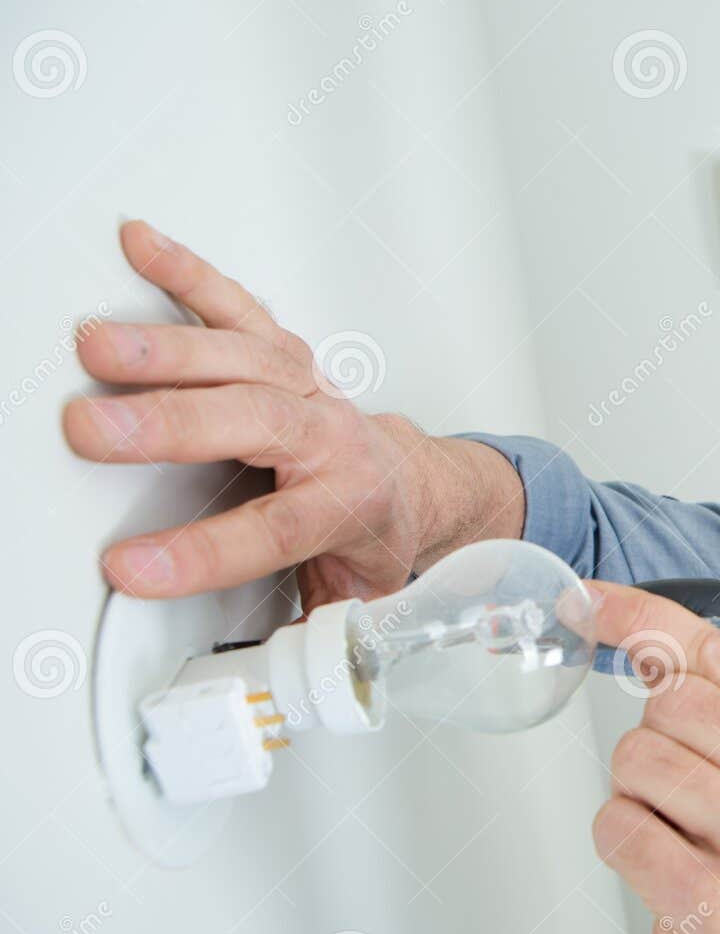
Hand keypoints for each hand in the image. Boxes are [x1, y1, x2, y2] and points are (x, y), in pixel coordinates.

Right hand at [62, 221, 524, 609]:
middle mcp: (330, 437)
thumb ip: (308, 637)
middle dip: (168, 426)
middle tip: (89, 433)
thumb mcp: (354, 604)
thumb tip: (260, 689)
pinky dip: (187, 273)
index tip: (128, 570)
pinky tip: (139, 244)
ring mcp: (305, 387)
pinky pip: (236, 307)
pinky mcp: (282, 353)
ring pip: (241, 359)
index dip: (200, 553)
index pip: (273, 531)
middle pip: (251, 423)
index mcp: (350, 506)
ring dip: (164, 348)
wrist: (417, 483)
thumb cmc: (375, 537)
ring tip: (93, 345)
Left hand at [586, 578, 719, 933]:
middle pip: (670, 703)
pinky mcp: (716, 898)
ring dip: (637, 795)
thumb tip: (634, 619)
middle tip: (696, 797)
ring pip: (637, 759)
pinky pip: (616, 824)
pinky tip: (669, 869)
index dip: (644, 620)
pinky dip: (622, 840)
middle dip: (657, 743)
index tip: (590, 599)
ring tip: (686, 835)